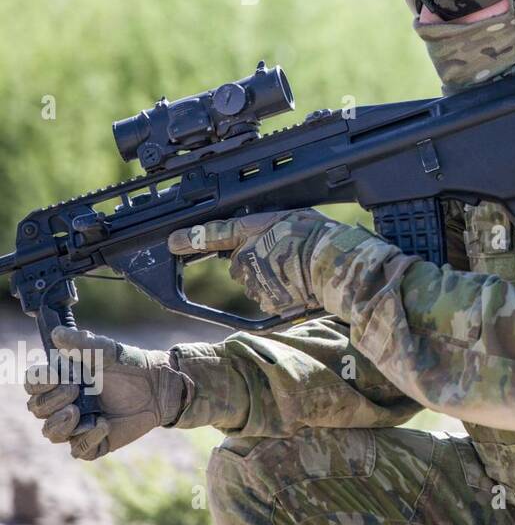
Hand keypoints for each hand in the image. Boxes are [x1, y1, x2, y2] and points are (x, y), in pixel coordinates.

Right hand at [24, 327, 190, 460]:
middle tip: (75, 389)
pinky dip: (88, 439)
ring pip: (52, 433)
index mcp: (61, 381)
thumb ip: (83, 343)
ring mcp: (77, 425)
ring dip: (60, 424)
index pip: (34, 385)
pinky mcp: (95, 442)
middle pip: (38, 409)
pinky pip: (79, 450)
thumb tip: (57, 333)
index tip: (54, 375)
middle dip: (52, 400)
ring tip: (77, 411)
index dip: (38, 382)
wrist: (158, 385)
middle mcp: (63, 404)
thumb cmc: (128, 365)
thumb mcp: (107, 352)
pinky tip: (104, 425)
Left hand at [169, 210, 339, 317]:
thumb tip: (181, 239)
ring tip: (293, 263)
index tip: (172, 243)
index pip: (217, 242)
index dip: (201, 241)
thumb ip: (229, 229)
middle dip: (255, 259)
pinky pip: (271, 298)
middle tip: (281, 248)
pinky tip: (296, 279)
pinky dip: (281, 291)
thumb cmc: (305, 235)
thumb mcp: (267, 219)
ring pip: (256, 282)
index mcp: (242, 249)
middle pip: (242, 266)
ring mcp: (259, 290)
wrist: (330, 261)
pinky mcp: (274, 305)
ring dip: (269, 275)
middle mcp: (245, 272)